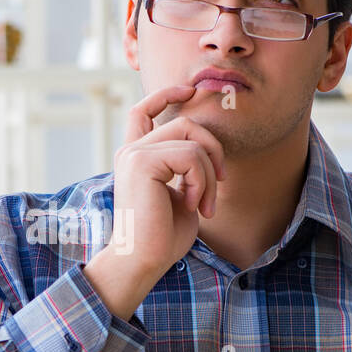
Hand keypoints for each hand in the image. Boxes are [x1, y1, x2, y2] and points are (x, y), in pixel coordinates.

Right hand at [82, 85, 225, 318]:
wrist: (143, 260)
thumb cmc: (162, 237)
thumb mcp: (180, 195)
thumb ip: (185, 168)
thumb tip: (205, 148)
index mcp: (136, 157)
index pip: (143, 110)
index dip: (166, 94)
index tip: (188, 90)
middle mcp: (131, 151)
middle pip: (185, 123)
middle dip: (213, 149)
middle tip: (221, 183)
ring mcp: (134, 154)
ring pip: (192, 139)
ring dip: (210, 173)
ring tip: (205, 204)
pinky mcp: (141, 162)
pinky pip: (190, 155)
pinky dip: (202, 181)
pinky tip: (194, 205)